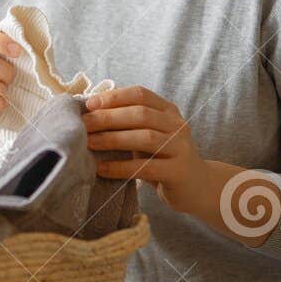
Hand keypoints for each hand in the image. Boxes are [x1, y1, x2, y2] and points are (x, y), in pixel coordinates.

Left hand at [81, 85, 212, 214]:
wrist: (196, 186)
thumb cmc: (162, 158)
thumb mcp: (149, 134)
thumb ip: (128, 123)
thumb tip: (89, 114)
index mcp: (168, 110)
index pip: (140, 94)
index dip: (114, 97)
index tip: (89, 104)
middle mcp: (177, 125)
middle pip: (141, 114)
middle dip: (108, 117)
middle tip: (84, 125)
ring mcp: (180, 147)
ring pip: (145, 138)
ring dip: (113, 139)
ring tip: (89, 143)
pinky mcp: (178, 171)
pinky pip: (146, 167)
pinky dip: (121, 167)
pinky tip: (101, 169)